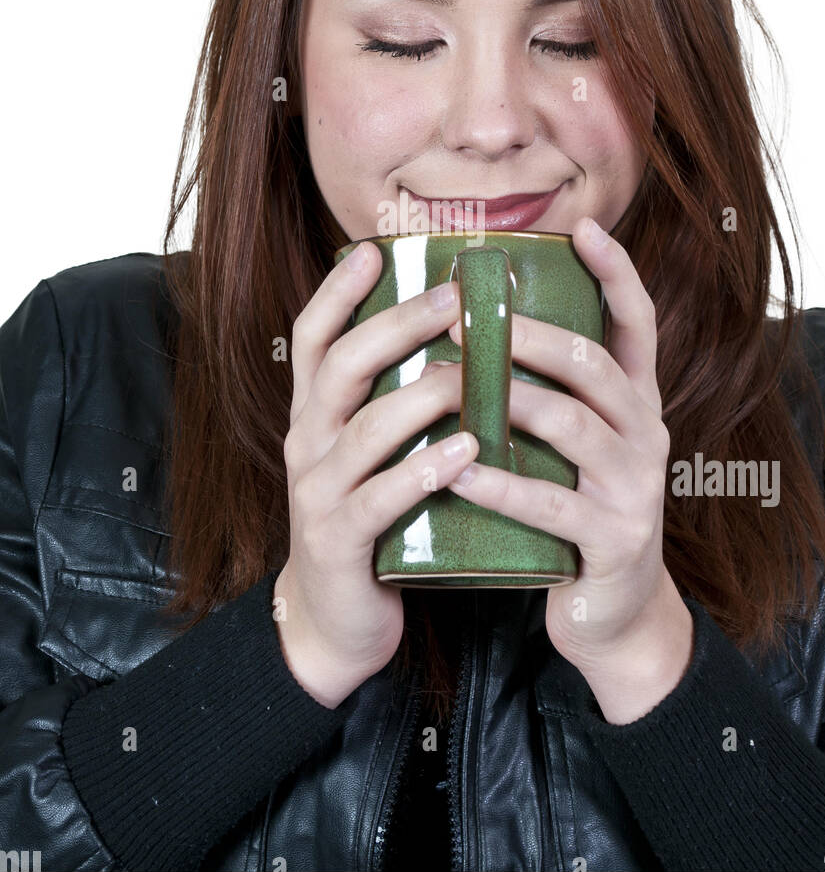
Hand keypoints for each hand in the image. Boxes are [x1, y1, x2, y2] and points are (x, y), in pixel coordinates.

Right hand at [274, 241, 479, 708]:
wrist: (334, 621)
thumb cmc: (370, 520)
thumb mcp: (370, 453)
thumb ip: (393, 400)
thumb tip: (452, 335)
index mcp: (314, 415)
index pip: (312, 338)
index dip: (337, 293)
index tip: (372, 250)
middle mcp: (306, 443)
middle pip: (341, 368)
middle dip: (397, 326)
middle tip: (453, 298)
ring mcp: (317, 493)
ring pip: (364, 430)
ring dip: (420, 397)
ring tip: (471, 374)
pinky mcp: (339, 541)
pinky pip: (380, 498)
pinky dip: (423, 470)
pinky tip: (465, 450)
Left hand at [440, 215, 693, 721]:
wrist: (611, 611)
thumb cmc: (573, 508)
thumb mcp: (575, 445)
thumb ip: (548, 391)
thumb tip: (479, 318)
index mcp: (636, 403)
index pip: (638, 323)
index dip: (616, 273)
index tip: (582, 227)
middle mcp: (645, 434)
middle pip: (594, 365)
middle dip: (531, 334)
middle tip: (467, 314)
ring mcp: (634, 489)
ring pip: (574, 425)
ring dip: (509, 397)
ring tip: (451, 383)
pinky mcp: (612, 540)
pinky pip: (552, 503)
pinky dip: (500, 484)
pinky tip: (456, 472)